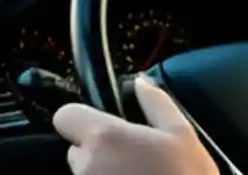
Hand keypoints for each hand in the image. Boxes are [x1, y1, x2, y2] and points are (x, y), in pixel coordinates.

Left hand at [53, 76, 218, 174]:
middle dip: (97, 152)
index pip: (66, 116)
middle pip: (76, 149)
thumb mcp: (181, 134)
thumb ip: (156, 102)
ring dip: (102, 172)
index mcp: (106, 138)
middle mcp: (87, 166)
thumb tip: (141, 82)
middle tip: (131, 159)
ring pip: (85, 173)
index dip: (82, 118)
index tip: (101, 127)